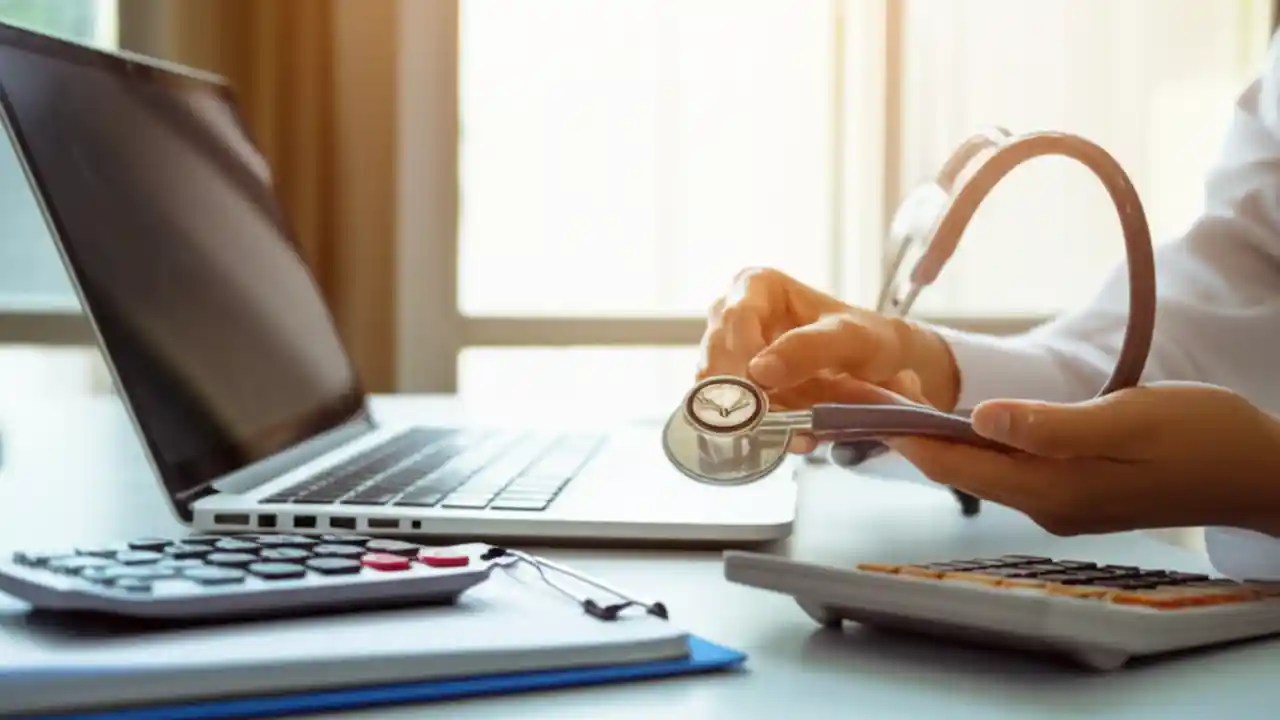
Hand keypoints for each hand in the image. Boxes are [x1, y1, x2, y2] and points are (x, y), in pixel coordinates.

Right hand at [698, 268, 959, 413]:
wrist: (885, 372)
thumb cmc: (868, 340)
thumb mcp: (852, 337)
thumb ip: (810, 348)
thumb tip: (759, 372)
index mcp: (757, 286)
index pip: (733, 317)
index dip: (741, 353)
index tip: (761, 387)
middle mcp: (733, 318)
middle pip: (716, 356)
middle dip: (742, 393)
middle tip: (769, 418)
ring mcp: (731, 357)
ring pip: (717, 391)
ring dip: (754, 418)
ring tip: (794, 431)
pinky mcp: (740, 394)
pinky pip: (732, 415)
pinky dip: (762, 432)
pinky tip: (794, 438)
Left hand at [887, 383, 1279, 535]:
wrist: (1259, 472)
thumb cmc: (1203, 439)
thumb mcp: (1130, 421)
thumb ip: (1053, 425)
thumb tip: (981, 419)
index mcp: (1051, 491)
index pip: (952, 464)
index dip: (900, 432)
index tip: (856, 403)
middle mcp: (1044, 505)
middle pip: (956, 466)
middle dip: (907, 429)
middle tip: (861, 388)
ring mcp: (1057, 501)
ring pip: (979, 465)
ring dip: (936, 431)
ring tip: (896, 391)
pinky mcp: (1072, 489)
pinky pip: (1005, 463)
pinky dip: (973, 436)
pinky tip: (958, 413)